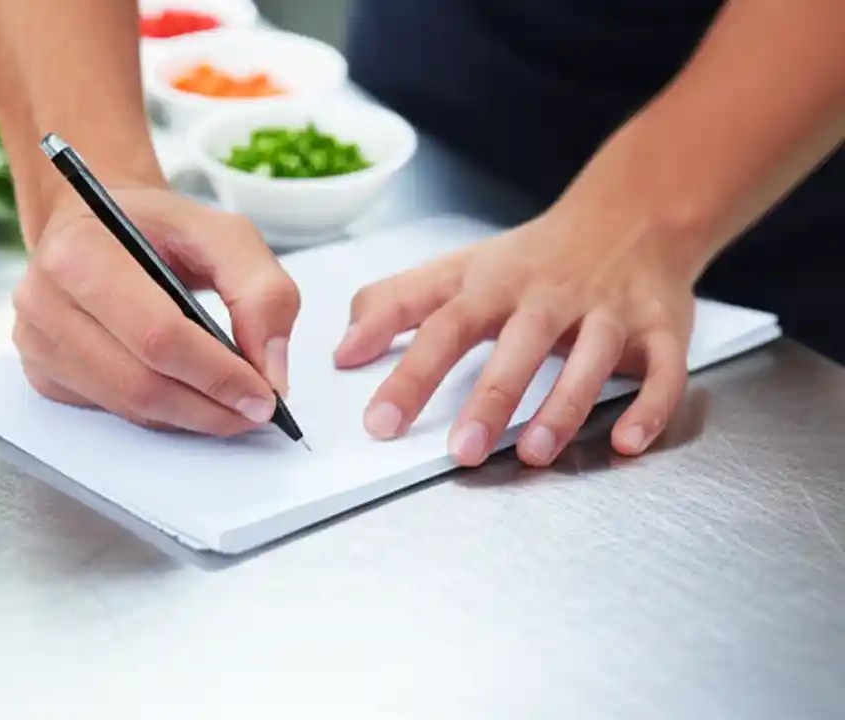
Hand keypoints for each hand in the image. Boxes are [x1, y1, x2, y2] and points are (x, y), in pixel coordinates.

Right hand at [12, 184, 299, 434]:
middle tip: (255, 411)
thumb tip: (270, 371)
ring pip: (128, 406)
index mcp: (79, 249)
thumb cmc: (154, 227)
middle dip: (209, 406)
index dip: (216, 373)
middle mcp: (43, 299)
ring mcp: (36, 342)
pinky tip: (187, 395)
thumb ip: (262, 291)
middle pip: (140, 382)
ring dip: (189, 417)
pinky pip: (113, 411)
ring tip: (232, 406)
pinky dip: (161, 414)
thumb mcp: (221, 232)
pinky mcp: (43, 374)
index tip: (264, 394)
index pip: (156, 334)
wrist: (98, 224)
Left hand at [334, 210, 698, 465]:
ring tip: (535, 452)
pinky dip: (650, 406)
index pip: (443, 328)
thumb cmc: (529, 258)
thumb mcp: (455, 270)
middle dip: (490, 400)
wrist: (631, 214)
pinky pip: (663, 369)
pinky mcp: (661, 328)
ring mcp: (608, 313)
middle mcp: (549, 298)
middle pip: (518, 346)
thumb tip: (342, 350)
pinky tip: (627, 442)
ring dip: (564, 406)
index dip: (410, 376)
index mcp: (493, 286)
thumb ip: (393, 305)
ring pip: (590, 359)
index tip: (379, 424)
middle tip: (462, 451)